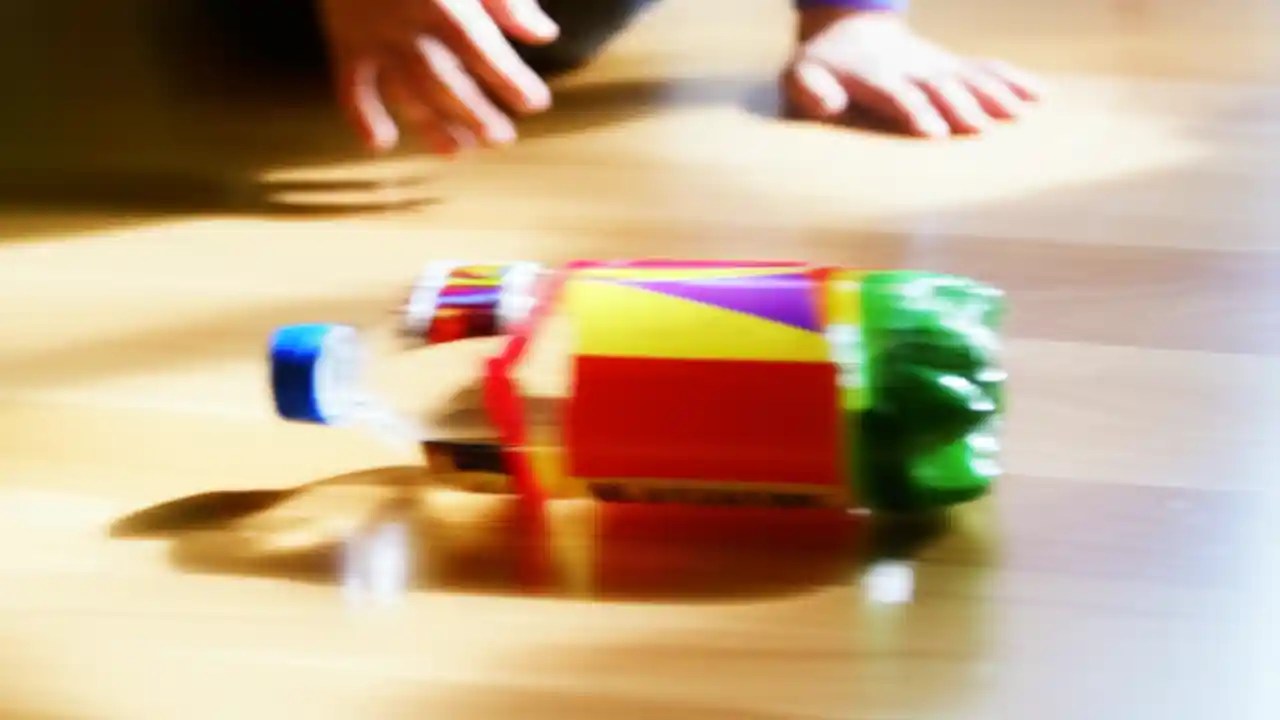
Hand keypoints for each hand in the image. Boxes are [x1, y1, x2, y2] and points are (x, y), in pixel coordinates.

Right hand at [319, 0, 559, 153]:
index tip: (535, 103)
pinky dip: (362, 118)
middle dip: (477, 117)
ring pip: (407, 96)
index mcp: (447, 6)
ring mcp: (375, 40)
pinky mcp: (345, 41)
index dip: (513, 84)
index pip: (487, 57)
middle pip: (449, 87)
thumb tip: (543, 34)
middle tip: (501, 139)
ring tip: (458, 150)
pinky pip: (351, 87)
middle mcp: (410, 30)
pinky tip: (381, 143)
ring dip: (433, 128)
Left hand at [784, 9, 1042, 137]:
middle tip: (981, 129)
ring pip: (969, 78)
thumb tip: (828, 105)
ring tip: (1019, 113)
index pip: (898, 94)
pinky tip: (1038, 96)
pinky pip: (985, 70)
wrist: (850, 29)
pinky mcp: (952, 68)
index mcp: (874, 76)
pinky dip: (1011, 81)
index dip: (916, 111)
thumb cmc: (821, 65)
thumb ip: (810, 89)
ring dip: (994, 94)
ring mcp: (935, 67)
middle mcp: (911, 71)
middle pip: (940, 88)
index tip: (935, 132)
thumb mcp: (800, 75)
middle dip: (960, 106)